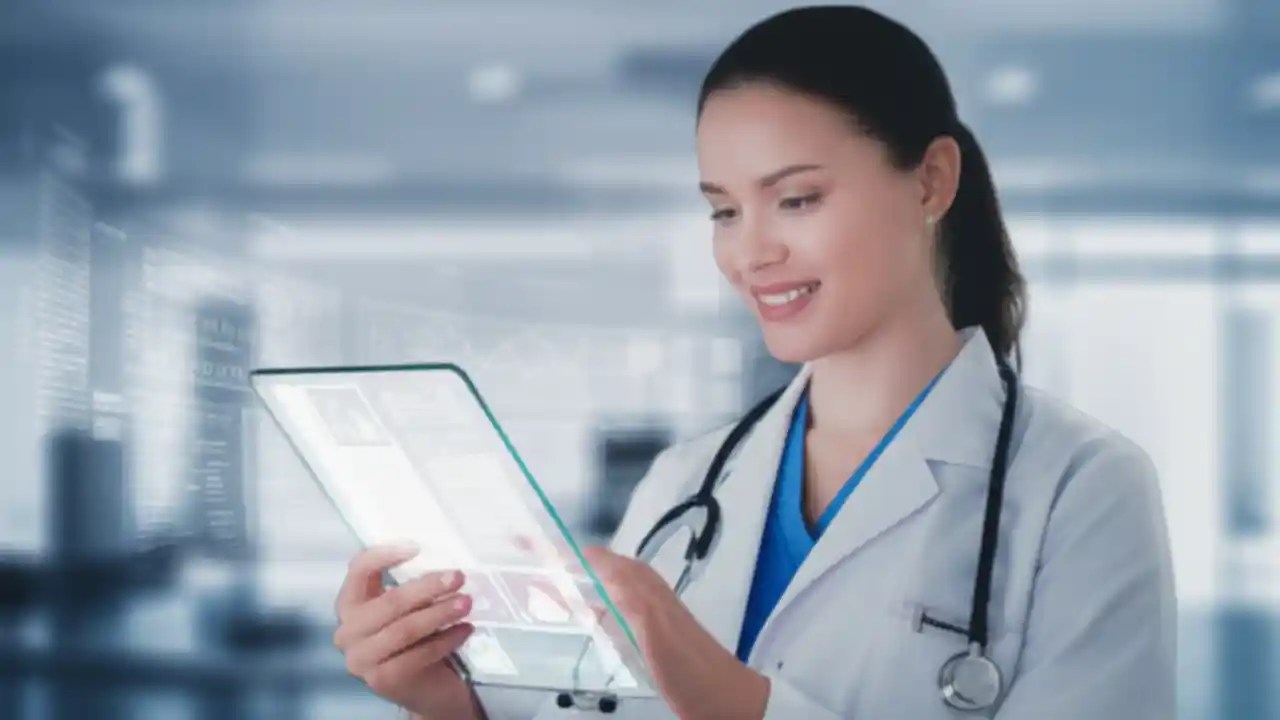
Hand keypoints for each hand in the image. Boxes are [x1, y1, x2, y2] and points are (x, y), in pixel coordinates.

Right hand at [332, 546, 484, 719]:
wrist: (422, 687)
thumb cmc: (414, 637)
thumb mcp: (409, 606)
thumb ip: (412, 584)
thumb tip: (443, 562)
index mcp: (349, 604)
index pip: (358, 570)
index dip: (384, 555)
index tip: (417, 547)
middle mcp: (347, 632)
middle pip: (390, 602)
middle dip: (427, 587)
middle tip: (458, 577)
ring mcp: (361, 660)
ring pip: (405, 629)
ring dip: (440, 613)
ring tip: (467, 603)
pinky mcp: (382, 680)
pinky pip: (418, 654)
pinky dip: (446, 640)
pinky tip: (466, 629)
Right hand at [581, 547, 769, 719]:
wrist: (729, 701)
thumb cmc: (691, 671)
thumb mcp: (660, 636)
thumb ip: (637, 602)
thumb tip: (610, 571)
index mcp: (656, 601)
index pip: (624, 569)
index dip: (599, 559)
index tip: (571, 553)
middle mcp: (661, 606)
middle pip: (631, 575)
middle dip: (602, 566)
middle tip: (573, 568)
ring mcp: (667, 625)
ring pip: (635, 594)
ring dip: (610, 585)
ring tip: (586, 589)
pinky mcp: (668, 645)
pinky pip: (638, 616)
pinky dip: (619, 611)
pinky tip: (613, 624)